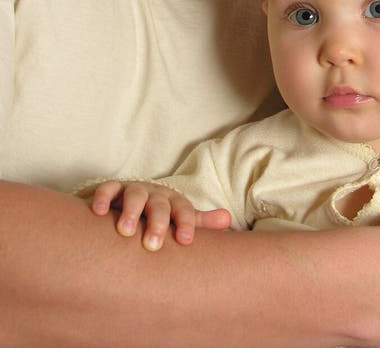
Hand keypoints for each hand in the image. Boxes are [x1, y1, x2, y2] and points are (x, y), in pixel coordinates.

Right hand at [91, 180, 230, 250]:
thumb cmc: (160, 216)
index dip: (187, 223)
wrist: (132, 201)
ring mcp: (134, 190)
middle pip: (159, 205)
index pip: (184, 210)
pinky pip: (107, 189)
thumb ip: (200, 221)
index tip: (185, 241)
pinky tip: (98, 212)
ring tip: (125, 231)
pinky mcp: (113, 190)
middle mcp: (155, 194)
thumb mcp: (179, 217)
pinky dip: (102, 197)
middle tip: (152, 245)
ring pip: (134, 195)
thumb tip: (227, 219)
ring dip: (130, 211)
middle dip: (157, 222)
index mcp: (174, 202)